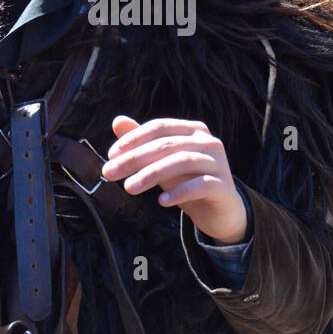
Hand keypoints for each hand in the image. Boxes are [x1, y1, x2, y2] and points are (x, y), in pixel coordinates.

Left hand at [102, 115, 248, 243]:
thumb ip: (143, 143)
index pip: (159, 127)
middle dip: (134, 158)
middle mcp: (208, 142)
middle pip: (167, 145)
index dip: (133, 139)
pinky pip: (199, 185)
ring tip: (129, 188)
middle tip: (109, 172)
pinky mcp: (223, 186)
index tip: (111, 155)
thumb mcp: (162, 162)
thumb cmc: (188, 182)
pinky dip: (179, 192)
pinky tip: (161, 201)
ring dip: (151, 174)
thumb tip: (117, 121)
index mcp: (193, 130)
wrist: (219, 211)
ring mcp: (218, 163)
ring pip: (182, 162)